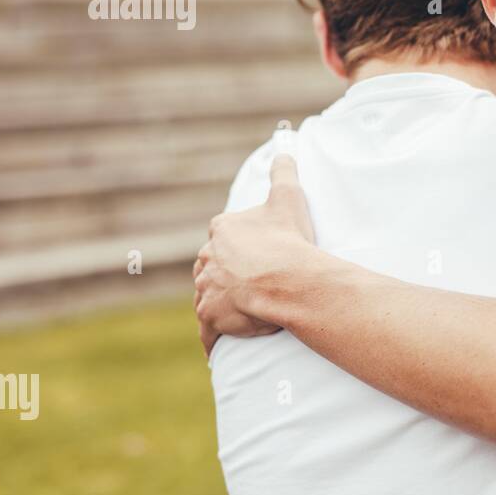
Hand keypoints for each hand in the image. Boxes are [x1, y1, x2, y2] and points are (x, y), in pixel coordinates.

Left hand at [194, 154, 316, 356]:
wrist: (286, 279)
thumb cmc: (288, 239)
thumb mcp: (288, 198)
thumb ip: (284, 172)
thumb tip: (284, 146)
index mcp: (223, 230)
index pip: (224, 238)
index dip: (240, 248)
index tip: (255, 256)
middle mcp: (207, 258)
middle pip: (212, 268)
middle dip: (225, 276)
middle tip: (249, 286)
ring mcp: (207, 289)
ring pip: (208, 297)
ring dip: (219, 306)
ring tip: (237, 314)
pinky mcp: (211, 317)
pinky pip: (209, 331)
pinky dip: (212, 339)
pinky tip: (216, 348)